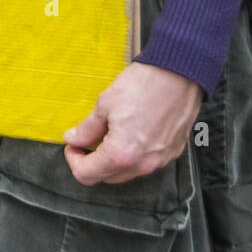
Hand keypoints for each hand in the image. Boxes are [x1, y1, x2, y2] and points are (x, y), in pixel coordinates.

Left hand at [62, 61, 202, 185]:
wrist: (179, 74)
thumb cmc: (143, 85)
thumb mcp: (105, 104)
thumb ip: (87, 128)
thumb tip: (74, 139)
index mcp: (121, 155)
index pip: (87, 174)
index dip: (74, 160)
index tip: (73, 145)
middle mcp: (142, 165)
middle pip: (108, 177)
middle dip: (93, 162)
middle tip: (87, 139)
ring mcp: (159, 161)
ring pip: (128, 172)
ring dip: (114, 160)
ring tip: (110, 134)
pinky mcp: (172, 153)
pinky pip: (146, 162)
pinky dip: (134, 154)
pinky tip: (132, 132)